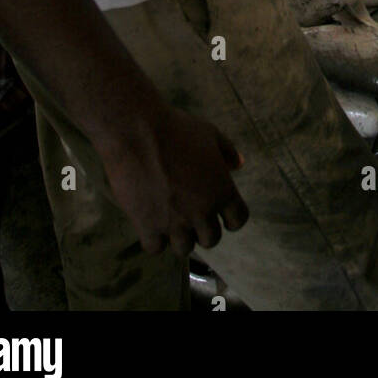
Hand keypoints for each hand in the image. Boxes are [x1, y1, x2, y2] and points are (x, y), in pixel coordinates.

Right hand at [98, 104, 247, 256]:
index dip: (231, 216)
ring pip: (184, 249)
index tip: (220, 212)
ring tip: (171, 220)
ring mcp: (175, 222)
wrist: (138, 132)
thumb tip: (240, 164)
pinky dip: (154, 239)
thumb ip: (228, 152)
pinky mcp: (148, 226)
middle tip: (191, 214)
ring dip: (179, 236)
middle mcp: (202, 211)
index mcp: (222, 190)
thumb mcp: (209, 134)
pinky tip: (150, 222)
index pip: (239, 219)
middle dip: (203, 228)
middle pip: (211, 240)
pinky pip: (156, 248)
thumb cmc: (176, 129)